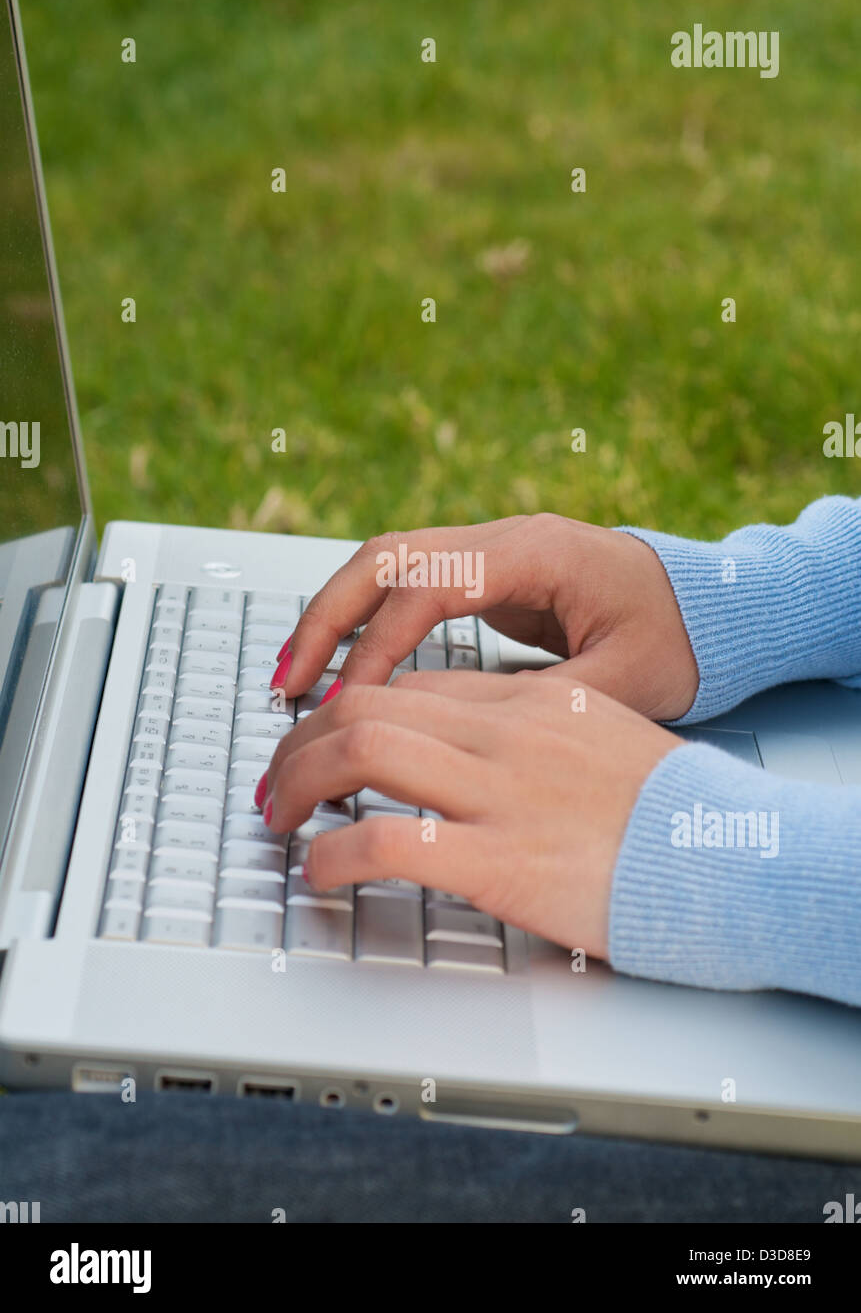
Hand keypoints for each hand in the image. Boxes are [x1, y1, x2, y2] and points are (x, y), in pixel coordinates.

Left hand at [262, 669, 680, 957]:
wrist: (731, 852)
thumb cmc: (672, 812)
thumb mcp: (601, 742)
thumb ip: (535, 735)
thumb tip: (474, 752)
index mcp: (529, 702)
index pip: (409, 687)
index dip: (346, 713)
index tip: (322, 745)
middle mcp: (504, 733)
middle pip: (366, 705)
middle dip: (301, 741)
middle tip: (278, 781)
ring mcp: (500, 792)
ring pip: (361, 749)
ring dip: (300, 781)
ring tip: (280, 816)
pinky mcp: (502, 859)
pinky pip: (388, 841)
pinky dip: (335, 855)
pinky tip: (320, 872)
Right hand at [271, 514, 698, 721]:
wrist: (711, 605)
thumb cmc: (679, 638)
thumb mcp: (626, 682)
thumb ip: (549, 705)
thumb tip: (468, 742)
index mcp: (535, 553)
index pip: (426, 589)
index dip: (376, 647)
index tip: (347, 706)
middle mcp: (504, 539)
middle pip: (385, 557)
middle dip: (326, 617)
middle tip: (286, 681)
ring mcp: (492, 551)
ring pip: (385, 564)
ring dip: (334, 615)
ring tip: (293, 675)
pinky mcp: (488, 575)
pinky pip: (406, 586)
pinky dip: (364, 619)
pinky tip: (342, 664)